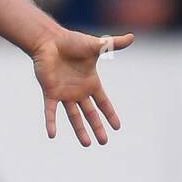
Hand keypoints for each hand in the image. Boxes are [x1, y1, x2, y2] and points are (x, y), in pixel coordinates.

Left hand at [32, 28, 133, 146]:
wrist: (49, 40)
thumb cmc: (71, 41)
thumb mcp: (95, 45)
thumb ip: (113, 44)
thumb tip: (132, 37)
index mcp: (91, 82)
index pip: (103, 102)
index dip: (110, 114)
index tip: (117, 127)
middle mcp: (78, 91)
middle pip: (90, 113)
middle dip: (97, 128)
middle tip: (104, 142)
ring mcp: (64, 93)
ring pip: (73, 116)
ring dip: (79, 130)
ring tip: (87, 144)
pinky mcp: (50, 92)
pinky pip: (50, 111)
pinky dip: (50, 122)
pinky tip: (51, 135)